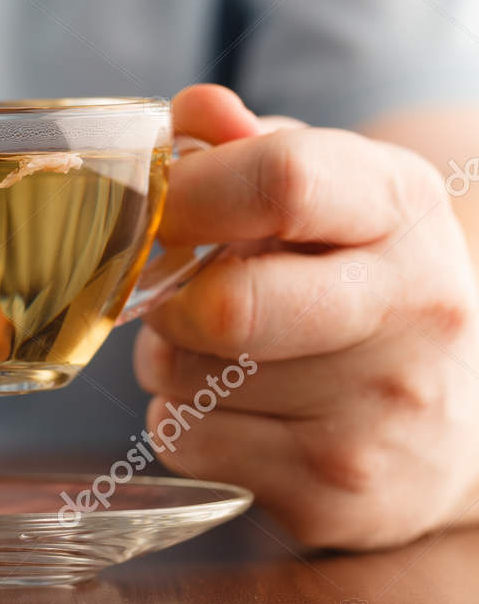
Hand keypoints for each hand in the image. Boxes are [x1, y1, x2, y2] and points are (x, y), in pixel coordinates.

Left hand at [133, 85, 478, 549]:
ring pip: (188, 376)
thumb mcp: (330, 197)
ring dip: (170, 360)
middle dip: (172, 298)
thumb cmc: (357, 285)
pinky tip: (238, 409)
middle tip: (177, 293)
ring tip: (223, 354)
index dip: (186, 194)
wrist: (453, 423)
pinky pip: (188, 441)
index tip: (154, 209)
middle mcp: (413, 309)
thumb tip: (192, 111)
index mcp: (401, 209)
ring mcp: (382, 412)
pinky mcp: (337, 492)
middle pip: (230, 305)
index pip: (281, 182)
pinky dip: (182, 422)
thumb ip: (253, 147)